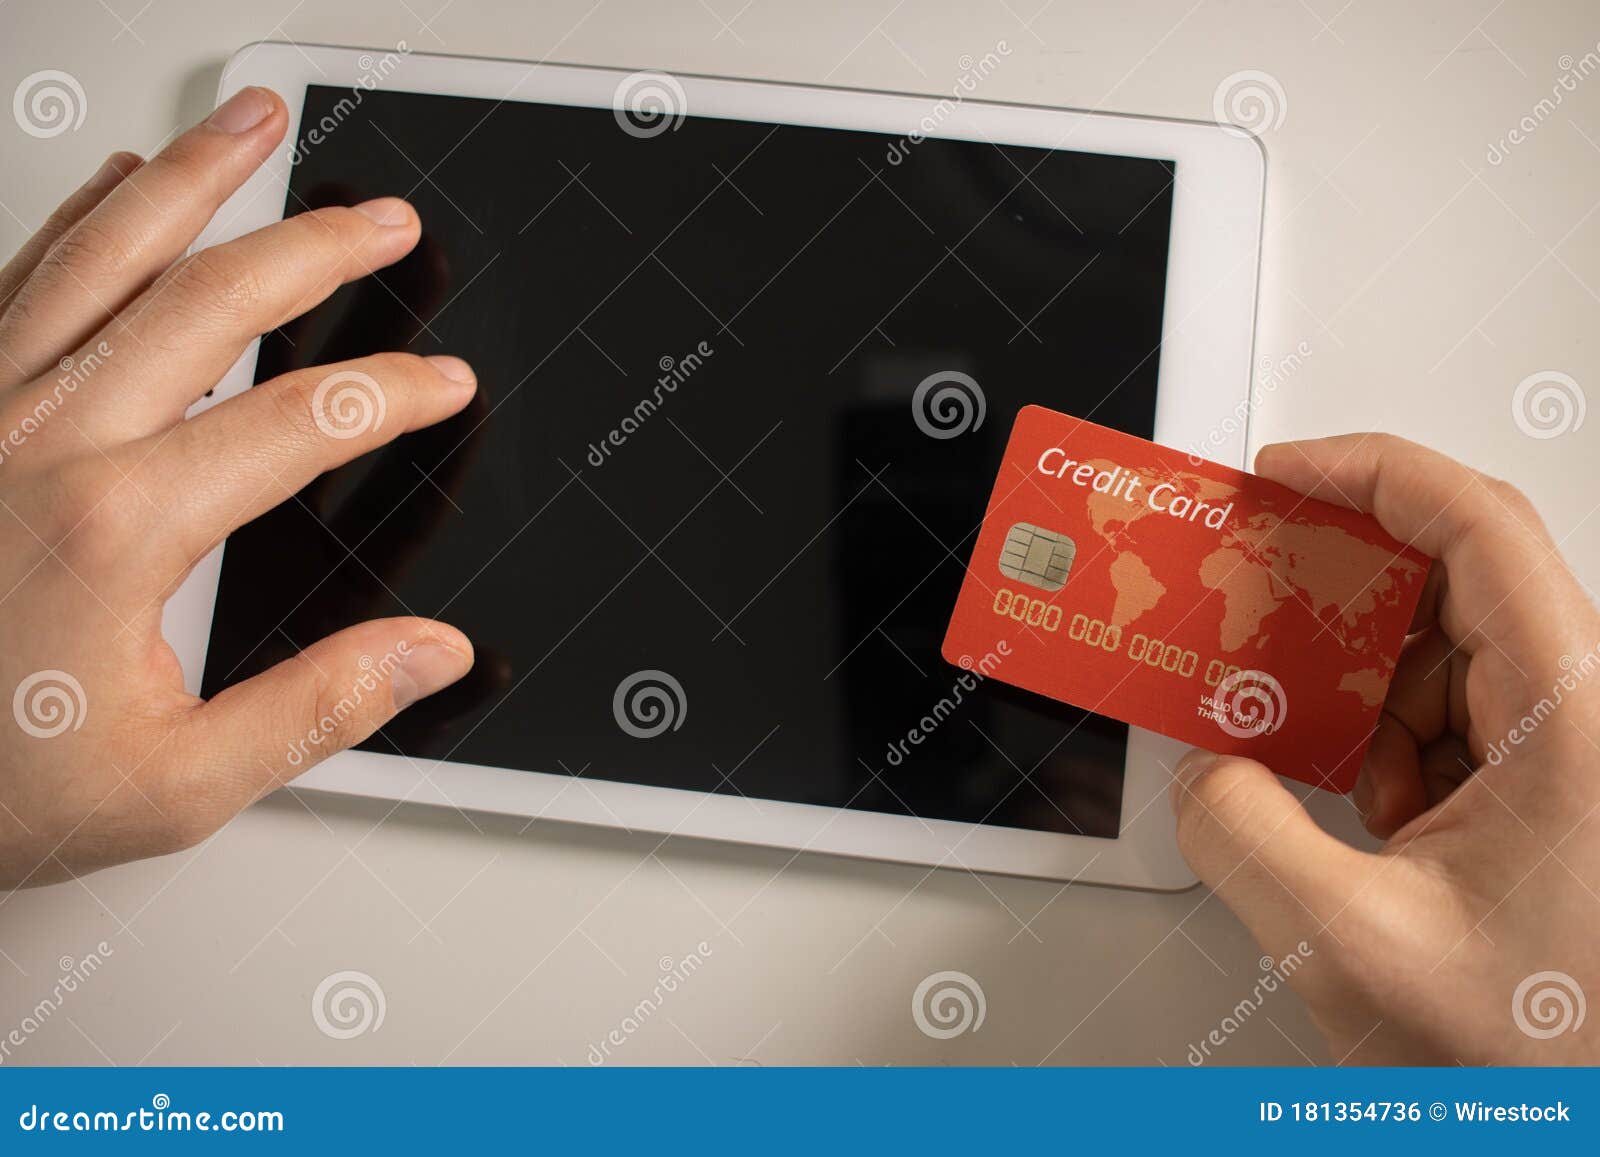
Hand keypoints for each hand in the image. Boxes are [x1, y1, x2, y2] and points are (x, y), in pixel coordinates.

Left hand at [0, 87, 475, 888]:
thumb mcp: (173, 784)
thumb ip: (317, 709)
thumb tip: (428, 653)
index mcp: (118, 526)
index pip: (296, 425)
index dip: (388, 397)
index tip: (440, 383)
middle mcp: (46, 440)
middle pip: (211, 300)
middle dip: (316, 247)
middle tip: (385, 221)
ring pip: (105, 254)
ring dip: (195, 180)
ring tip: (253, 126)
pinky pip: (22, 279)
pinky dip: (80, 219)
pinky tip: (121, 182)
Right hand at [1173, 433, 1599, 1063]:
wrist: (1593, 1121)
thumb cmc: (1548, 1060)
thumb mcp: (1352, 947)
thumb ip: (1242, 838)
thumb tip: (1205, 775)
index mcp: (1577, 719)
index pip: (1477, 528)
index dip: (1370, 473)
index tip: (1284, 473)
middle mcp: (1588, 717)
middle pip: (1453, 582)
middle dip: (1337, 586)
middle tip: (1253, 583)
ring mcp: (1572, 755)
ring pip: (1443, 656)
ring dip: (1354, 683)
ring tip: (1292, 722)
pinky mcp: (1549, 796)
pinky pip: (1446, 723)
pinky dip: (1381, 742)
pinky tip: (1350, 794)